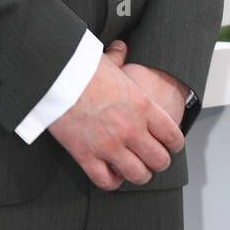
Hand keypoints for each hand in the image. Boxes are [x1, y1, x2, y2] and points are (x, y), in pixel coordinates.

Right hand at [47, 37, 184, 191]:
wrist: (55, 75)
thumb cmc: (82, 66)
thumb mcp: (107, 60)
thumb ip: (118, 58)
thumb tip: (121, 47)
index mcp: (142, 106)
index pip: (172, 136)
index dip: (174, 144)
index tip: (170, 145)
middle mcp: (131, 129)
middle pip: (159, 160)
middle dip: (158, 161)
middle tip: (152, 158)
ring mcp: (109, 146)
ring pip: (137, 175)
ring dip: (138, 174)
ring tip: (134, 168)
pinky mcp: (86, 156)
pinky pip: (107, 181)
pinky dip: (112, 181)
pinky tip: (111, 174)